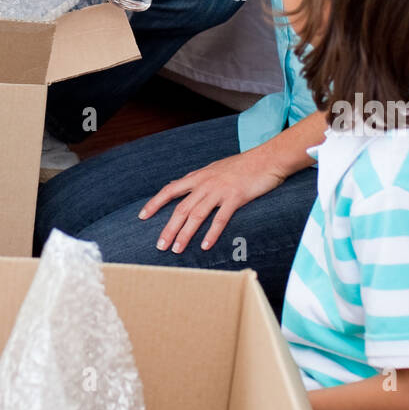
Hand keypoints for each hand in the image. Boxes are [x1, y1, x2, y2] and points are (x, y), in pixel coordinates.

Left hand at [138, 145, 288, 253]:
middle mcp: (205, 183)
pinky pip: (220, 219)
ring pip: (196, 215)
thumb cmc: (241, 167)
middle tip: (160, 245)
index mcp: (198, 177)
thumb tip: (184, 188)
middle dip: (168, 228)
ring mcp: (219, 191)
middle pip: (181, 208)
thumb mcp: (215, 169)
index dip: (155, 203)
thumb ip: (200, 180)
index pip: (170, 190)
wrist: (266, 159)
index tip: (142, 216)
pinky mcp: (235, 198)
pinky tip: (205, 246)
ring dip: (185, 234)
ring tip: (177, 250)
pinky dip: (211, 233)